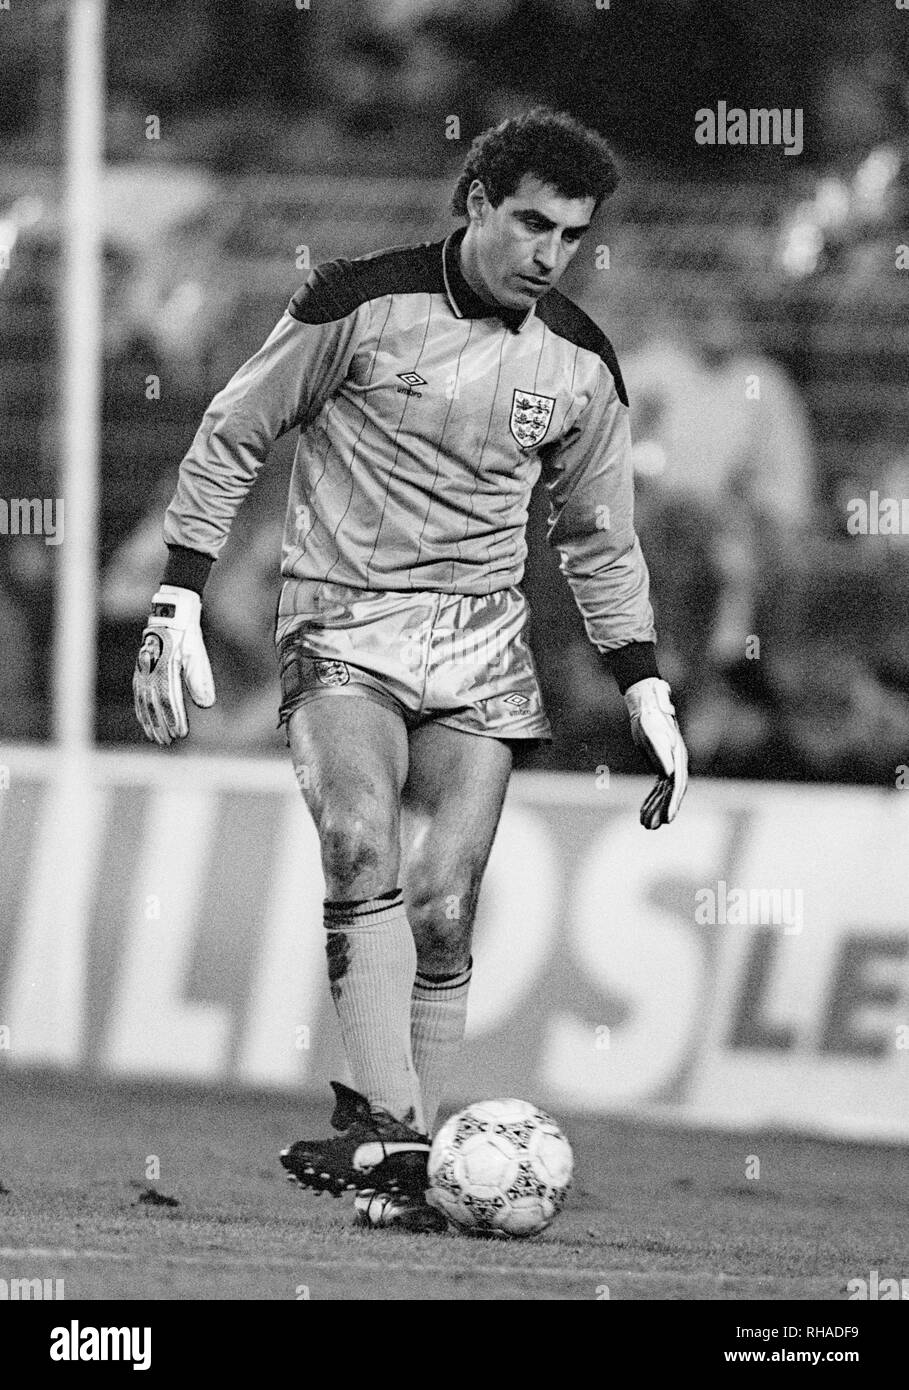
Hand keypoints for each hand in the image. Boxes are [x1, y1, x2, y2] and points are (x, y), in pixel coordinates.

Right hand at [133, 585, 214, 744]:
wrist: (170, 616)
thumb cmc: (187, 636)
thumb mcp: (197, 655)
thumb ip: (200, 680)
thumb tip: (207, 705)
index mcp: (166, 668)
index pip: (169, 700)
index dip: (174, 718)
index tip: (181, 734)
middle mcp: (151, 671)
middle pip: (154, 705)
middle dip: (161, 725)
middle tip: (168, 742)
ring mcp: (143, 671)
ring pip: (144, 702)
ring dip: (149, 721)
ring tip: (155, 737)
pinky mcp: (141, 670)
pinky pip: (138, 694)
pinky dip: (141, 709)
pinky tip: (144, 721)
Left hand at [624, 677, 688, 827]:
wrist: (648, 705)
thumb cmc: (651, 718)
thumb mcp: (652, 734)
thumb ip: (661, 754)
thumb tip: (669, 774)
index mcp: (678, 758)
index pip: (678, 786)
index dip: (673, 804)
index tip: (667, 820)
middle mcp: (677, 764)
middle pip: (671, 793)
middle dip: (662, 811)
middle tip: (652, 828)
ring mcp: (669, 766)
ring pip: (663, 793)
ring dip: (654, 809)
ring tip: (645, 825)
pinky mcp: (660, 766)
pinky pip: (657, 788)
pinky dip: (650, 800)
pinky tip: (643, 813)